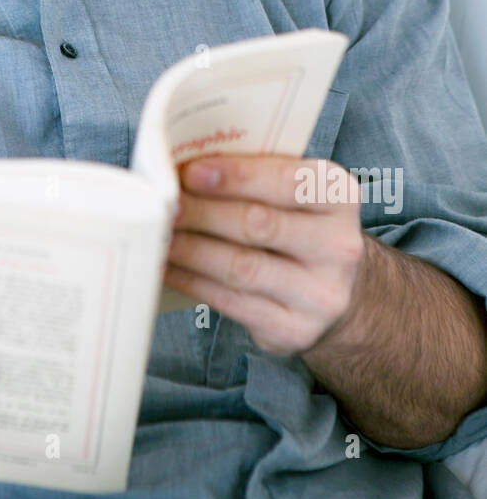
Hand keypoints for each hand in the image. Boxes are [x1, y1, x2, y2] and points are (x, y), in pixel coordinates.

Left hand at [165, 153, 366, 356]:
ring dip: (190, 249)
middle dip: (203, 212)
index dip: (237, 176)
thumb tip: (185, 169)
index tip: (192, 173)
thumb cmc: (298, 226)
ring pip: (240, 267)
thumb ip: (253, 175)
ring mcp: (320, 294)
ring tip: (159, 235)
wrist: (335, 291)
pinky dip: (192, 280)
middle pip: (259, 224)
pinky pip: (231, 301)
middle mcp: (338, 246)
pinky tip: (169, 266)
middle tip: (165, 204)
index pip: (288, 181)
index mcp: (339, 196)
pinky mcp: (293, 328)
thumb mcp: (293, 192)